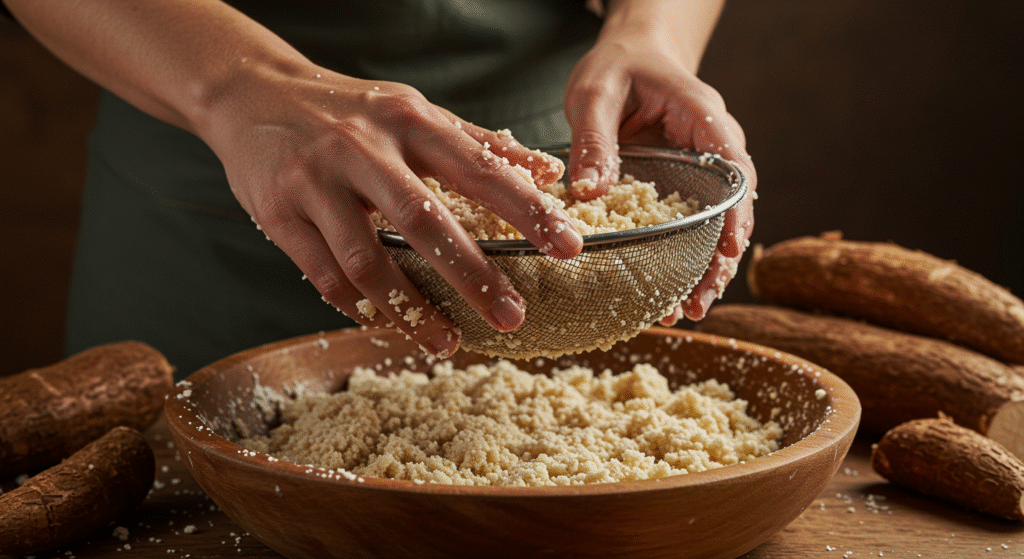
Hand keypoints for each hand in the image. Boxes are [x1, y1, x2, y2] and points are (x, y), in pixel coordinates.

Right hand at [198, 63, 583, 356]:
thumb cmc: (347, 108)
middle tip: (512, 316)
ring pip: (367, 260)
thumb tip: (547, 170)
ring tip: (447, 342)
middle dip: (473, 275)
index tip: (568, 247)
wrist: (251, 92)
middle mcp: (363, 149)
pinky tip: (387, 325)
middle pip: (425, 221)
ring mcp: (316, 182)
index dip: (527, 210)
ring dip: (410, 309)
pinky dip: (359, 306)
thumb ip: (479, 142)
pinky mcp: (278, 213)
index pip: (480, 169)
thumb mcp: (413, 110)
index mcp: (409, 121)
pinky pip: (323, 274)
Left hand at [563, 12, 756, 322]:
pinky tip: (664, 295)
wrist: (629, 58)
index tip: (727, 250)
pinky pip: (689, 228)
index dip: (735, 214)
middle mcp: (713, 151)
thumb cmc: (618, 67)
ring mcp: (701, 173)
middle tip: (695, 305)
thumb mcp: (596, 94)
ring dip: (701, 271)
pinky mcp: (682, 189)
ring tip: (681, 313)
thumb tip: (588, 193)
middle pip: (731, 212)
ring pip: (714, 228)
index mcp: (705, 119)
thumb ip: (594, 140)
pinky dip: (681, 260)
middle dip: (718, 261)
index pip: (734, 171)